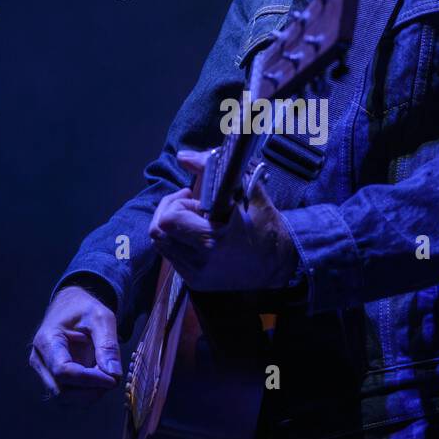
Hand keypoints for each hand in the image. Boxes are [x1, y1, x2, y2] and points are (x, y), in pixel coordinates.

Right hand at [29, 284, 122, 401]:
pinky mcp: (52, 378)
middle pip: (61, 391)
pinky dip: (86, 393)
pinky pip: (68, 395)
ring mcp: (44, 371)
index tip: (114, 379)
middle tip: (113, 378)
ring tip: (106, 376)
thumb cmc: (84, 309)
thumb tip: (114, 375)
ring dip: (89, 394)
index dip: (90, 380)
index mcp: (47, 340)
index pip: (63, 371)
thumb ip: (107, 345)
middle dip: (91, 391)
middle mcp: (39, 359)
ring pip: (64, 398)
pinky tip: (99, 378)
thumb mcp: (101, 318)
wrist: (69, 306)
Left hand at [149, 149, 298, 291]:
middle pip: (158, 231)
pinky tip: (197, 235)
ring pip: (160, 244)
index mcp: (213, 240)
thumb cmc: (266, 226)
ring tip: (193, 221)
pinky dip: (177, 240)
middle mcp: (201, 261)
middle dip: (169, 212)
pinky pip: (171, 256)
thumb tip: (184, 156)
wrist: (280, 265)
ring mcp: (196, 275)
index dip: (177, 203)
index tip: (193, 198)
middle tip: (191, 207)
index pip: (169, 220)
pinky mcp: (195, 282)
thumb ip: (213, 169)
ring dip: (171, 227)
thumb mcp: (248, 191)